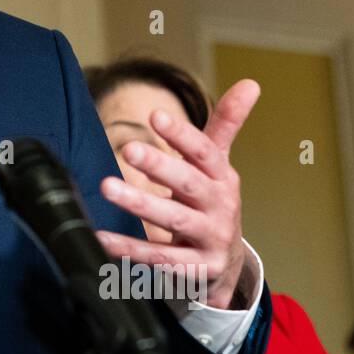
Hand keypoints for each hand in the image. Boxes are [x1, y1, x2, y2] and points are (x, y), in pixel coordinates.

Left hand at [95, 79, 259, 308]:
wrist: (225, 265)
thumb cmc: (211, 203)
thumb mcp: (218, 166)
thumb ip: (226, 125)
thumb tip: (251, 83)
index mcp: (223, 178)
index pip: (205, 152)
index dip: (182, 135)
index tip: (156, 115)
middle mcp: (220, 208)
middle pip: (190, 184)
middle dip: (161, 167)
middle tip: (129, 149)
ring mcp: (210, 240)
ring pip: (175, 222)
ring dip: (140, 204)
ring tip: (106, 187)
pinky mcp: (196, 270)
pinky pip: (160, 260)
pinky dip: (131, 251)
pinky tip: (102, 238)